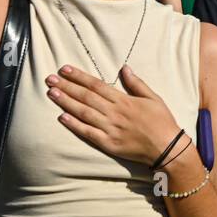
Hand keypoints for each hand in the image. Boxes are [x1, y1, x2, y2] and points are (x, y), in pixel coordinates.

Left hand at [46, 65, 179, 165]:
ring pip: (83, 112)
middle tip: (49, 79)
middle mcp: (114, 112)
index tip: (65, 69)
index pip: (97, 85)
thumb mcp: (154, 98)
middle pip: (86, 97)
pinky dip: (74, 125)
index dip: (79, 77)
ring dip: (66, 102)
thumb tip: (124, 68)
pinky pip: (88, 132)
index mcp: (124, 100)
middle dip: (66, 87)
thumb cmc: (162, 122)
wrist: (167, 148)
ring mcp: (110, 128)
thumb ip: (137, 84)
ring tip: (51, 93)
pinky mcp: (108, 143)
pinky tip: (62, 117)